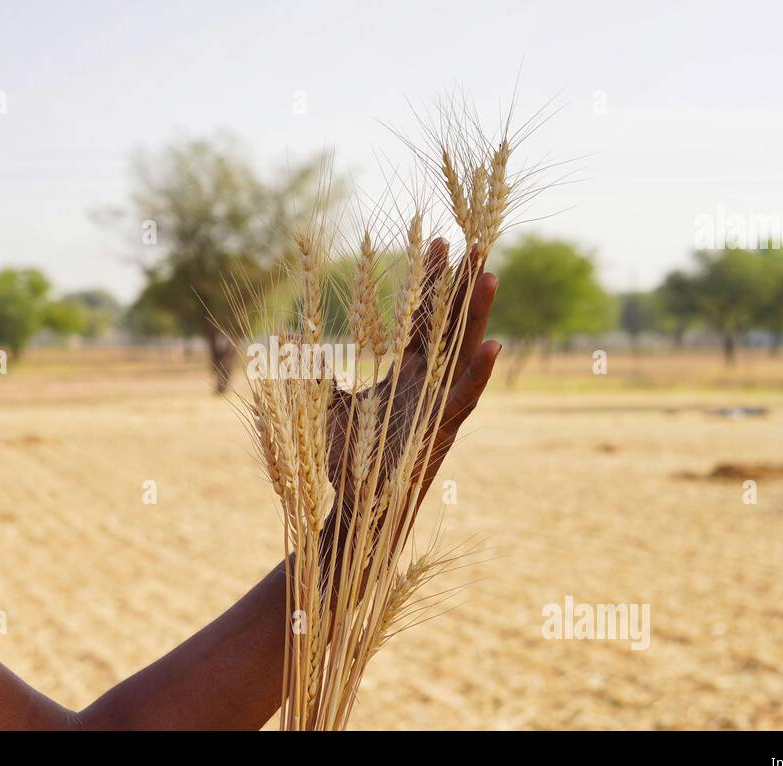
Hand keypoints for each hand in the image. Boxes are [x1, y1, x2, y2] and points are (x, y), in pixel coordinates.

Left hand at [322, 237, 501, 560]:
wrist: (352, 509)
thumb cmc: (341, 461)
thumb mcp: (324, 405)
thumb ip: (315, 371)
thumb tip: (289, 336)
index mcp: (406, 374)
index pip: (423, 317)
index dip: (431, 281)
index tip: (438, 240)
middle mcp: (428, 384)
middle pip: (450, 323)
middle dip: (462, 283)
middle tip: (478, 239)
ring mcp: (438, 405)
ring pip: (463, 351)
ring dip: (477, 314)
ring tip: (490, 274)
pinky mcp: (441, 431)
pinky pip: (465, 397)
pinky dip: (479, 373)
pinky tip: (493, 344)